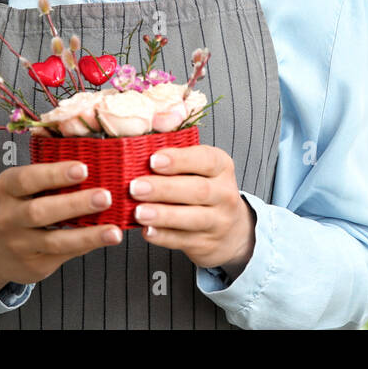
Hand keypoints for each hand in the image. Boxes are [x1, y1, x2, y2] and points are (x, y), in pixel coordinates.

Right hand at [0, 160, 122, 300]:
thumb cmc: (18, 208)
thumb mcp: (21, 188)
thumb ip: (49, 178)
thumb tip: (97, 165)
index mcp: (6, 189)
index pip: (27, 179)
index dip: (55, 174)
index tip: (84, 169)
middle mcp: (8, 218)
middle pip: (40, 211)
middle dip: (75, 204)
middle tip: (106, 196)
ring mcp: (19, 245)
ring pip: (55, 240)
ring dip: (88, 235)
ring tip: (114, 231)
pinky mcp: (33, 265)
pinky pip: (64, 255)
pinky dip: (87, 245)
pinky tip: (105, 238)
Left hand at [128, 145, 254, 272]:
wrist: (232, 230)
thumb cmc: (205, 188)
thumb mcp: (200, 166)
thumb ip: (177, 150)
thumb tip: (152, 124)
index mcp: (222, 167)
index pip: (205, 160)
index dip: (179, 160)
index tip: (153, 159)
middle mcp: (225, 193)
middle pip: (198, 190)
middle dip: (164, 189)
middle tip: (135, 187)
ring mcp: (219, 221)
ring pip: (192, 218)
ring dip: (163, 215)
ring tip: (138, 212)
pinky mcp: (207, 244)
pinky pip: (184, 241)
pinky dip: (163, 237)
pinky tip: (146, 232)